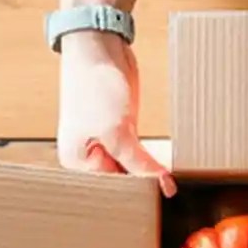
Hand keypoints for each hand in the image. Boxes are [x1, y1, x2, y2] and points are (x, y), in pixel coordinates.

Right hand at [57, 31, 175, 196]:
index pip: (110, 190)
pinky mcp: (121, 132)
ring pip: (132, 170)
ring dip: (149, 174)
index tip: (159, 201)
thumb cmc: (94, 85)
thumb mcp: (117, 131)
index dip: (135, 195)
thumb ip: (139, 162)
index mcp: (77, 163)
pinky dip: (151, 160)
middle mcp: (89, 158)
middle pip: (121, 182)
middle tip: (168, 194)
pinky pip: (138, 155)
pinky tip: (166, 169)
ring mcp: (105, 144)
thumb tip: (164, 186)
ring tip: (170, 185)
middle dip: (143, 186)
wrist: (99, 46)